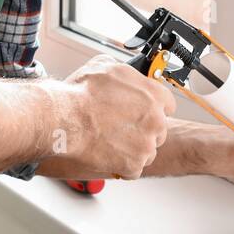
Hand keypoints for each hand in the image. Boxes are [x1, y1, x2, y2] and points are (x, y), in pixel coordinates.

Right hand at [51, 53, 175, 179]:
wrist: (66, 118)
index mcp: (154, 95)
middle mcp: (156, 121)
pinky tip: (107, 154)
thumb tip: (123, 75)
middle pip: (157, 129)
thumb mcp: (105, 66)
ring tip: (111, 141)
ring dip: (133, 148)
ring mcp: (146, 145)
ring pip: (146, 150)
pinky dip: (122, 165)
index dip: (151, 108)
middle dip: (142, 129)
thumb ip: (124, 73)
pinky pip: (133, 168)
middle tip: (121, 127)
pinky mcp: (134, 165)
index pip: (167, 104)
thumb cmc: (82, 94)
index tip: (142, 111)